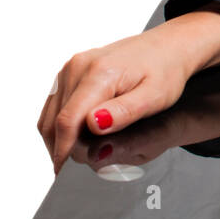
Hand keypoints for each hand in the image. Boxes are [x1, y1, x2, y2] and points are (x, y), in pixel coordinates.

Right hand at [38, 25, 194, 175]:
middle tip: (82, 162)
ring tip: (81, 150)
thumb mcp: (155, 97)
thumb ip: (124, 112)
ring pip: (50, 113)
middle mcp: (79, 66)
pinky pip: (55, 103)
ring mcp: (72, 66)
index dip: (64, 150)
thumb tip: (93, 125)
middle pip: (54, 119)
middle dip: (63, 146)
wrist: (169, 46)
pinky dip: (60, 123)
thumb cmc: (167, 71)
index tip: (65, 171)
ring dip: (59, 137)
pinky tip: (78, 134)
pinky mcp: (71, 70)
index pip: (68, 120)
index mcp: (100, 73)